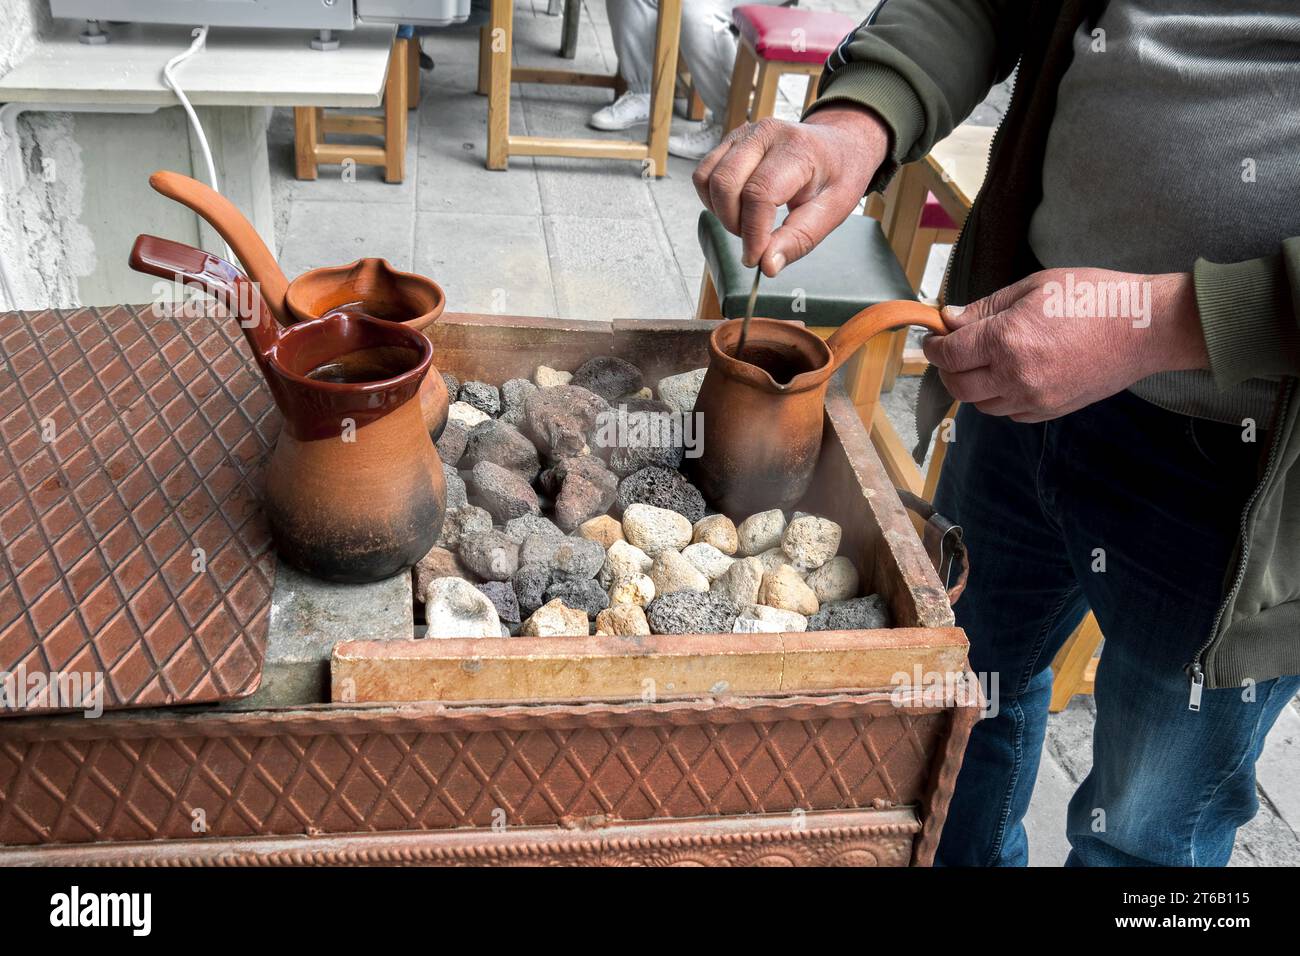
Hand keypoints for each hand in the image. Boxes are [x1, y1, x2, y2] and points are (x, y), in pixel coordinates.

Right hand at [692, 106, 890, 275]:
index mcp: (797, 148)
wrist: (839, 143)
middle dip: (734, 224)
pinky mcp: (730, 142)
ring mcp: (744, 135)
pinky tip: (737, 209)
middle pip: (726, 184)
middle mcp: (765, 134)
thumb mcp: (834, 210)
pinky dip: (713, 200)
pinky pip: (704, 174)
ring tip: (749, 223)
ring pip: (709, 179)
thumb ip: (800, 238)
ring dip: (722, 213)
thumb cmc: (838, 174)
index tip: (755, 259)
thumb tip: (767, 265)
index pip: (759, 193)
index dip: (752, 233)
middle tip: (756, 240)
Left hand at [921, 268, 1208, 421]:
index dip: (933, 345)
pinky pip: (1009, 413)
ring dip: (972, 385)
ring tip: (981, 362)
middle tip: (951, 351)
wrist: (1145, 328)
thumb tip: (950, 319)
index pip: (948, 354)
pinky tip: (1008, 377)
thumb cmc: (1093, 297)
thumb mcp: (1033, 287)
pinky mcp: (1050, 411)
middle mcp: (1015, 376)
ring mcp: (1034, 399)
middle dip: (947, 368)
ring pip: (981, 404)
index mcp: (1006, 341)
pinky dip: (999, 399)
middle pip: (958, 385)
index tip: (933, 336)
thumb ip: (986, 308)